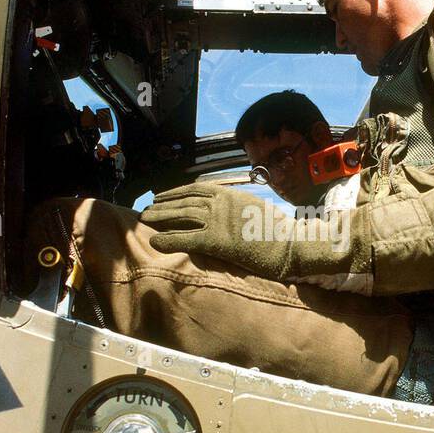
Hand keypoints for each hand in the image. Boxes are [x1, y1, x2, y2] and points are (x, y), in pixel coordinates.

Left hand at [141, 181, 371, 288]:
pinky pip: (184, 238)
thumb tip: (228, 207)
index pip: (194, 189)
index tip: (162, 196)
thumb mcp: (254, 208)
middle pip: (183, 200)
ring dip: (159, 217)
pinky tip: (155, 241)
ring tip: (145, 220)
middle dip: (162, 204)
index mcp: (228, 193)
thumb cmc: (276, 230)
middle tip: (147, 209)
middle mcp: (219, 203)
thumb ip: (237, 205)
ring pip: (179, 216)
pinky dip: (167, 239)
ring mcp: (216, 220)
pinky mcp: (215, 240)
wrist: (288, 243)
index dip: (175, 192)